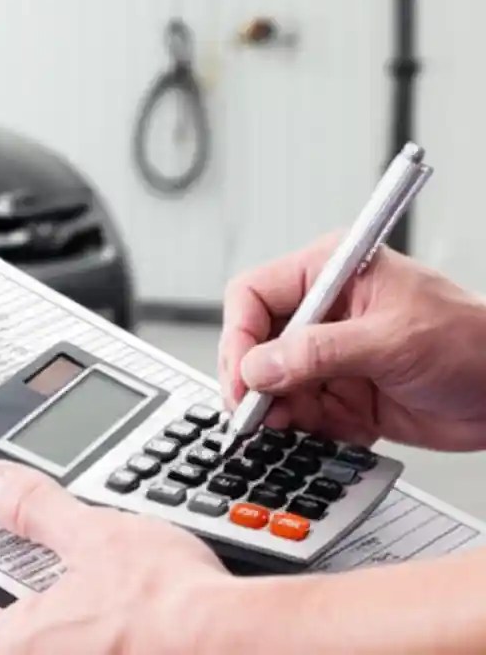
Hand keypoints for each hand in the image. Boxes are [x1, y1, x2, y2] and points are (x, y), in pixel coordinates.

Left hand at [0, 460, 230, 653]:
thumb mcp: (91, 531)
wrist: (238, 643)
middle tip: (105, 572)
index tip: (50, 549)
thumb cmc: (168, 603)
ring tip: (138, 594)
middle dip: (73, 593)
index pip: (0, 595)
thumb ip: (31, 507)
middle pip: (46, 622)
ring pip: (88, 640)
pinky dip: (139, 639)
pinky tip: (160, 621)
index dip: (28, 563)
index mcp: (21, 643)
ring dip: (107, 619)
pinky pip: (124, 650)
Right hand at [219, 234, 485, 450]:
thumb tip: (260, 367)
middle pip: (255, 344)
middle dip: (254, 381)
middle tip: (256, 411)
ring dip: (279, 409)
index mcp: (332, 273)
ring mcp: (330, 354)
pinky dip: (308, 427)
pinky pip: (300, 412)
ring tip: (295, 424)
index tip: (245, 376)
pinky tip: (332, 429)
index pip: (254, 294)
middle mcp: (324, 312)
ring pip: (272, 384)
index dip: (240, 335)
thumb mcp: (392, 341)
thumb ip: (319, 353)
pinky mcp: (341, 392)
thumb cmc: (474, 343)